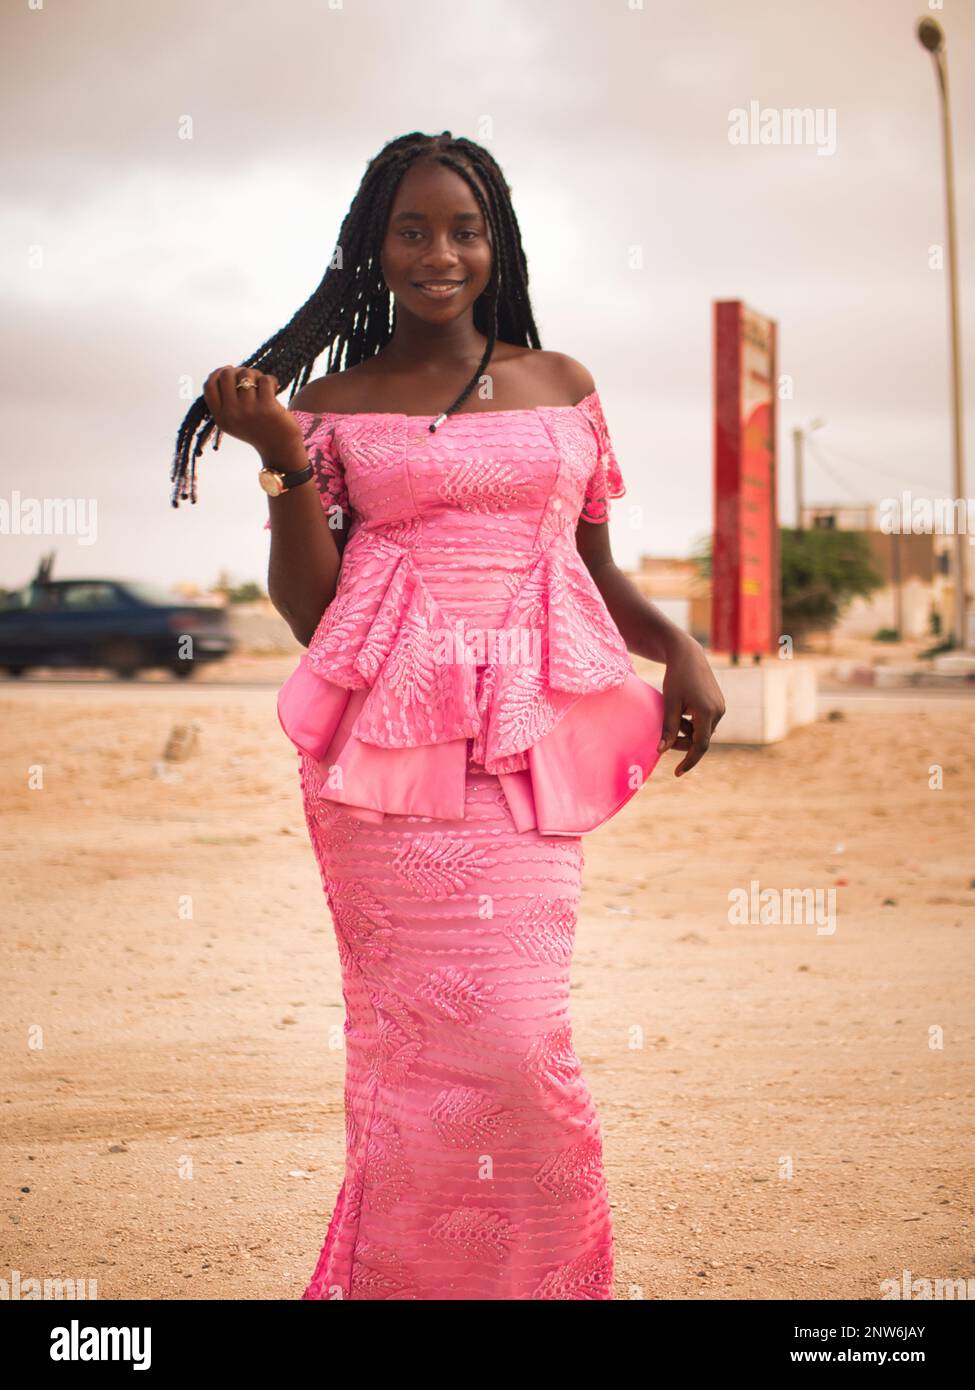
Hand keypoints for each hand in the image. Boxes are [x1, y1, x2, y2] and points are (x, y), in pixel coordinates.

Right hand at [202, 365, 303, 461]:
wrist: (280, 448)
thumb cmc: (258, 429)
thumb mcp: (234, 421)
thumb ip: (225, 401)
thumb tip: (225, 370)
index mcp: (221, 418)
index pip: (209, 386)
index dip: (218, 373)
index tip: (229, 370)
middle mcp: (232, 414)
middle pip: (227, 375)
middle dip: (239, 370)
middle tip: (250, 378)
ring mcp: (249, 410)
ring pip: (246, 375)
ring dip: (256, 374)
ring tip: (263, 384)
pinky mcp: (267, 407)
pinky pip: (264, 380)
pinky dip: (270, 380)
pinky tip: (274, 388)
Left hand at [656, 633, 725, 776]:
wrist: (688, 655)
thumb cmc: (676, 677)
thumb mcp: (670, 703)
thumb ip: (668, 728)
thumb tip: (662, 751)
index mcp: (707, 712)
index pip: (700, 746)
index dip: (689, 761)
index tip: (677, 773)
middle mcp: (718, 712)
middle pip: (701, 739)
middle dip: (684, 744)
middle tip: (665, 740)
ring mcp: (721, 707)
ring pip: (703, 731)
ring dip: (688, 733)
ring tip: (673, 719)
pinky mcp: (719, 704)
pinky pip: (705, 722)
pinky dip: (693, 724)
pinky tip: (682, 713)